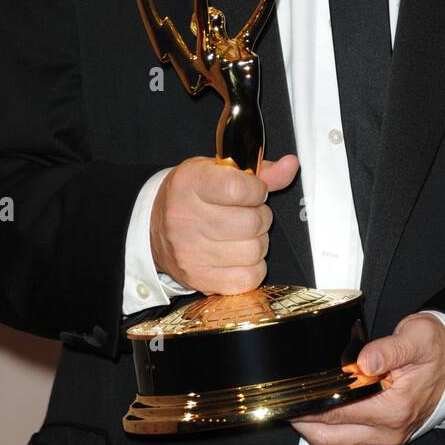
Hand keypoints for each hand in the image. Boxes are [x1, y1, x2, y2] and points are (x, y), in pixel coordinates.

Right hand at [149, 153, 298, 294]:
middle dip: (260, 217)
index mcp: (191, 184)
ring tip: (243, 234)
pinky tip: (239, 255)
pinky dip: (252, 267)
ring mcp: (191, 252)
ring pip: (254, 251)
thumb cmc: (190, 196)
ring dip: (258, 242)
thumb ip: (258, 171)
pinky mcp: (199, 278)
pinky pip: (248, 278)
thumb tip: (290, 166)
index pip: (239, 188)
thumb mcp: (218, 172)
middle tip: (248, 213)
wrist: (154, 227)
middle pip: (252, 223)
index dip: (257, 190)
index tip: (253, 190)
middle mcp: (186, 218)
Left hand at [289, 313, 444, 444]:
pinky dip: (331, 435)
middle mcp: (389, 433)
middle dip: (302, 421)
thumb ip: (389, 349)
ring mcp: (387, 442)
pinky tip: (322, 415)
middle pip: (327, 438)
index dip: (307, 404)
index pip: (336, 413)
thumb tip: (363, 360)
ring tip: (300, 405)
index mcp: (393, 409)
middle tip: (287, 399)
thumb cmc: (437, 350)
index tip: (289, 393)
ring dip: (313, 431)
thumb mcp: (417, 338)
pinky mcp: (386, 444)